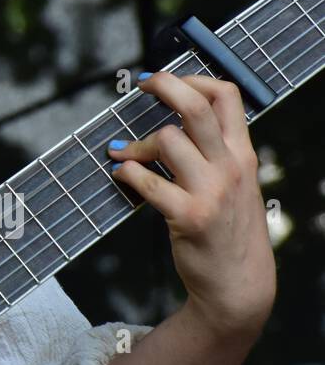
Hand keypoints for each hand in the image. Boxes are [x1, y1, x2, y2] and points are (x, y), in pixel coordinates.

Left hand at [107, 71, 275, 339]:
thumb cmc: (228, 228)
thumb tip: (176, 117)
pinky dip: (127, 173)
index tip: (165, 81)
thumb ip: (214, 152)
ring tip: (124, 155)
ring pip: (167, 139)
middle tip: (141, 85)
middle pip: (195, 107)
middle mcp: (230, 167)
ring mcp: (211, 192)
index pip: (226, 96)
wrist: (239, 286)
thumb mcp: (236, 183)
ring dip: (137, 144)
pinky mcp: (189, 216)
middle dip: (163, 85)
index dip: (193, 79)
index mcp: (242, 154)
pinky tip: (122, 175)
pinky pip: (148, 181)